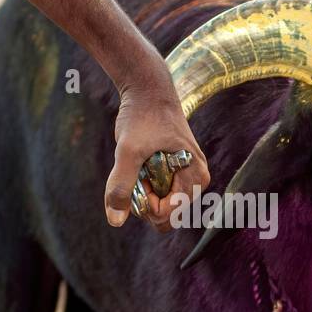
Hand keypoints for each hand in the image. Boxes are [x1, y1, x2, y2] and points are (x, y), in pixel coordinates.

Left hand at [104, 61, 209, 232]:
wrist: (147, 90)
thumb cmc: (142, 117)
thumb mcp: (128, 151)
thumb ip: (121, 185)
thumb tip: (115, 221)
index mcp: (196, 178)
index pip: (167, 216)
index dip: (145, 204)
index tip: (139, 176)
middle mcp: (196, 181)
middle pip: (165, 215)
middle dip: (145, 199)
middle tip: (138, 169)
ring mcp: (187, 177)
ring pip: (160, 205)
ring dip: (144, 191)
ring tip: (141, 163)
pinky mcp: (176, 173)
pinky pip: (158, 193)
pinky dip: (145, 183)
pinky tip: (143, 161)